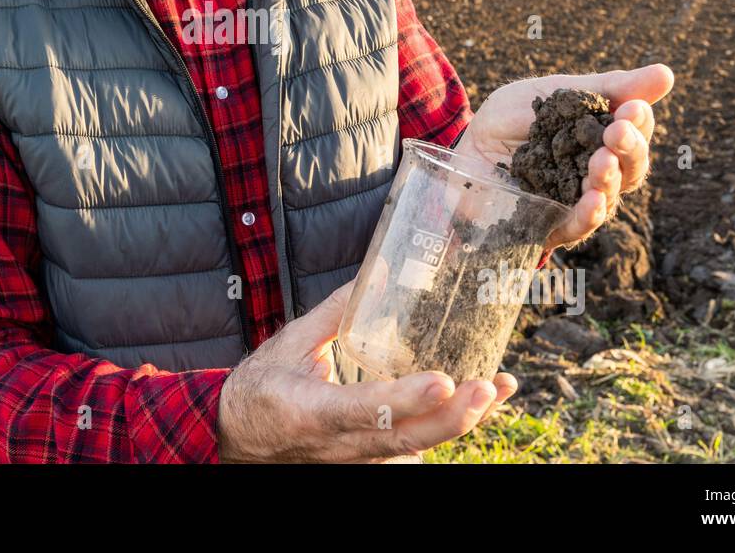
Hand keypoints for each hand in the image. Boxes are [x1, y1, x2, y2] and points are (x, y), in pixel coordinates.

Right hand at [217, 281, 515, 462]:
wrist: (235, 436)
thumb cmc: (260, 388)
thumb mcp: (290, 344)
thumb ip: (335, 311)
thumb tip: (379, 273)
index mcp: (311, 411)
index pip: (366, 410)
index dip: (407, 400)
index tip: (443, 382)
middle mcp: (339, 444)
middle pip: (406, 440)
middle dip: (453, 416)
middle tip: (488, 384)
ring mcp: (356, 459)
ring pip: (417, 447)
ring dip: (462, 422)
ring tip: (499, 388)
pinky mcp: (367, 461)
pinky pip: (414, 448)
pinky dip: (449, 427)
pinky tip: (481, 404)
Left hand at [454, 63, 673, 251]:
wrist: (464, 143)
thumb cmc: (514, 118)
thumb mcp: (558, 93)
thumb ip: (609, 87)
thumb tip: (667, 74)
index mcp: (604, 138)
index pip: (636, 133)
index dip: (639, 121)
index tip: (632, 107)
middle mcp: (598, 172)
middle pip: (631, 168)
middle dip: (629, 149)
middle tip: (618, 131)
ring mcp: (576, 200)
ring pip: (609, 197)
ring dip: (610, 179)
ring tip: (603, 161)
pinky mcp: (551, 224)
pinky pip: (578, 224)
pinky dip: (589, 213)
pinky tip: (593, 199)